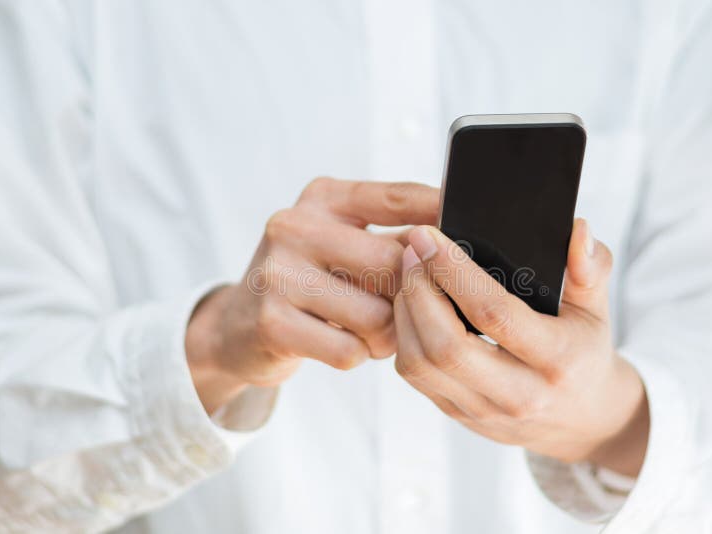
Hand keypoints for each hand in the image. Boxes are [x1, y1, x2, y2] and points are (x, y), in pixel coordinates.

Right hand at [187, 177, 438, 413]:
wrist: (238, 327)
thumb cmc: (309, 281)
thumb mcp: (342, 243)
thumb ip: (394, 237)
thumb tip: (459, 245)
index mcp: (323, 198)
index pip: (398, 196)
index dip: (441, 213)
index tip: (473, 228)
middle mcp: (296, 225)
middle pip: (395, 264)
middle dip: (411, 298)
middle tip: (407, 310)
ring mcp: (279, 273)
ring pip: (377, 315)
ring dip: (386, 335)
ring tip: (372, 330)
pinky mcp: (272, 321)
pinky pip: (350, 350)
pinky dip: (358, 356)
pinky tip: (344, 344)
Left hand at [393, 219, 648, 475]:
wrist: (584, 419)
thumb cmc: (585, 351)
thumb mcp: (598, 306)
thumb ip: (592, 266)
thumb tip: (577, 231)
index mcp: (557, 360)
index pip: (493, 313)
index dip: (453, 271)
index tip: (429, 236)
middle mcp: (519, 394)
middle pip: (445, 346)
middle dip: (419, 290)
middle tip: (412, 251)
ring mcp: (485, 410)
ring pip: (420, 364)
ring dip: (405, 313)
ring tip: (410, 275)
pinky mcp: (458, 415)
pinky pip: (415, 376)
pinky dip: (404, 336)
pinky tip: (412, 307)